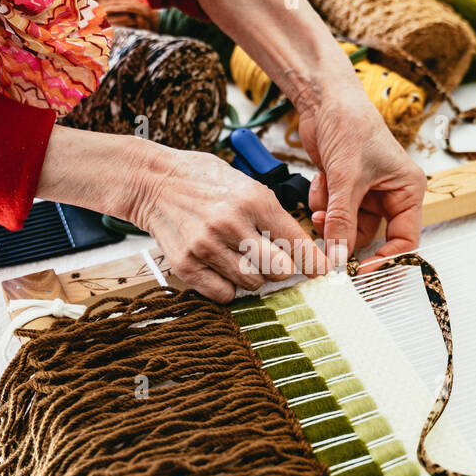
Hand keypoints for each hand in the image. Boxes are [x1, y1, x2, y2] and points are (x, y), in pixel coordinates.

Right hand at [130, 146, 328, 301]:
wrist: (153, 181)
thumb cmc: (205, 182)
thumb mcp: (247, 186)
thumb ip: (274, 217)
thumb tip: (304, 253)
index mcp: (253, 199)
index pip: (296, 242)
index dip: (313, 261)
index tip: (322, 271)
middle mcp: (230, 223)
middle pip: (279, 269)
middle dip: (281, 268)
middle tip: (272, 260)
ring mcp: (206, 245)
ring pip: (252, 283)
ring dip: (253, 276)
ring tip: (240, 257)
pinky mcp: (186, 264)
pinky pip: (224, 294)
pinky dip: (229, 287)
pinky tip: (222, 268)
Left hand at [297, 95, 425, 264]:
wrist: (323, 98)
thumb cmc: (349, 125)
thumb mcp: (347, 179)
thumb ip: (343, 221)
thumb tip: (338, 258)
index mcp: (407, 190)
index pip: (405, 239)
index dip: (386, 259)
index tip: (361, 273)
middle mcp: (391, 193)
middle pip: (371, 235)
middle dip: (346, 234)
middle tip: (328, 240)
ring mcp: (366, 192)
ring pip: (347, 225)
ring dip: (330, 217)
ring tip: (322, 200)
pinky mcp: (345, 188)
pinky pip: (333, 212)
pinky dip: (322, 202)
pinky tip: (320, 180)